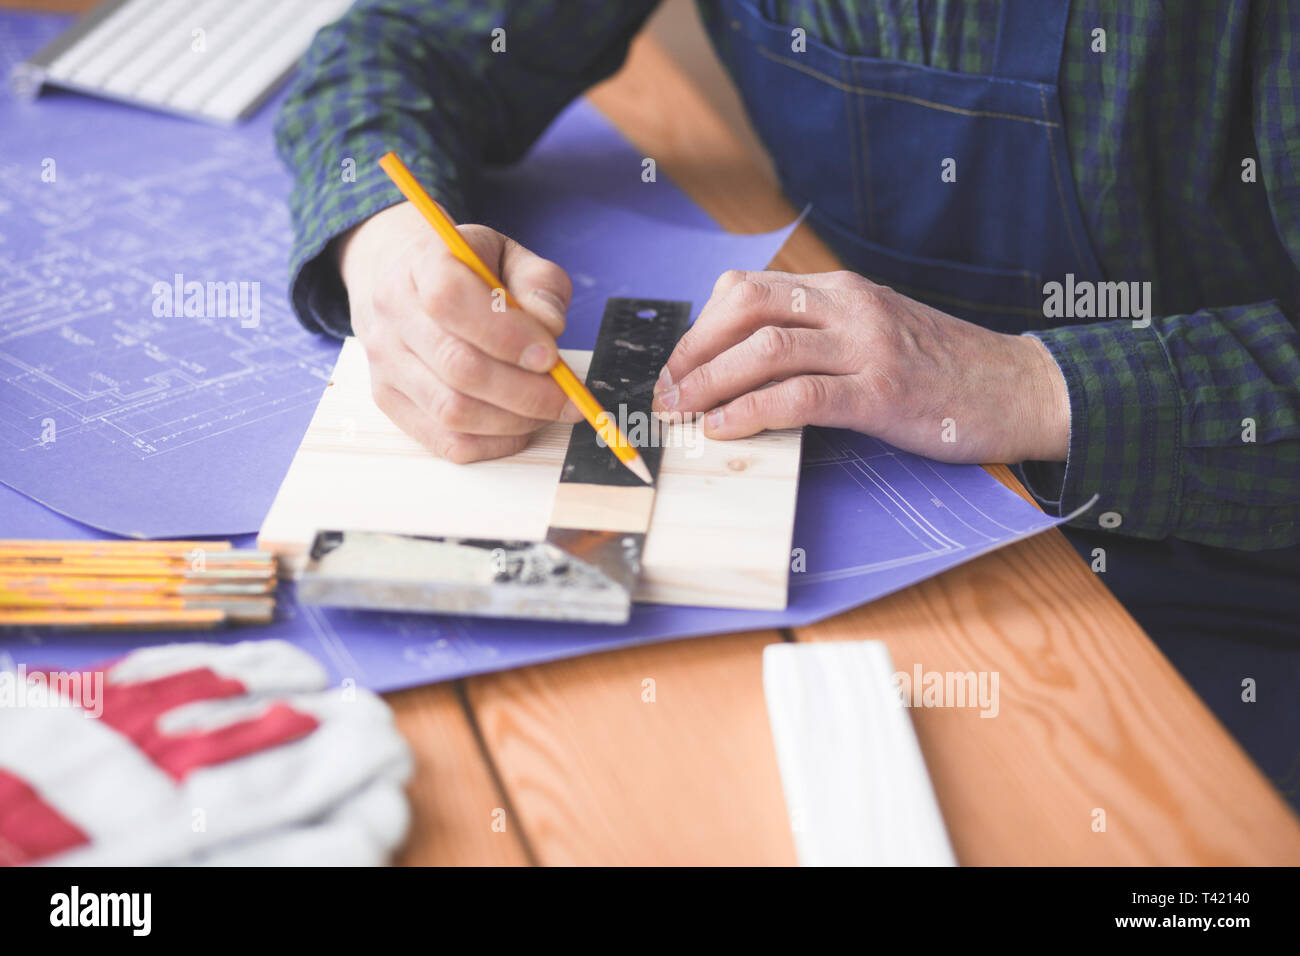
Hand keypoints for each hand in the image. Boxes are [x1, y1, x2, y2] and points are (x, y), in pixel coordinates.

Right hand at [337, 201, 581, 462]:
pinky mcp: (390, 400)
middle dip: (525, 391)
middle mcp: (393, 313)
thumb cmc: (466, 269)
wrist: (403, 278)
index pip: (451, 299)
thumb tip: (551, 326)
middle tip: (566, 397)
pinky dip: (492, 443)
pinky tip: (519, 426)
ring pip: (452, 411)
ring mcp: (385, 362)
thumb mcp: (509, 255)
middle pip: (457, 366)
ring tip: (546, 410)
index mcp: (421, 263)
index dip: (505, 333)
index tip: (549, 355)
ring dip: (512, 420)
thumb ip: (539, 283)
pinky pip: (445, 441)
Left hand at [651, 270, 1069, 463]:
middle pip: (744, 308)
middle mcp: (849, 307)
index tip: (675, 366)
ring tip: (679, 413)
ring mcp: (867, 346)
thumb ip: (818, 337)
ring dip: (708, 383)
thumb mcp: (874, 333)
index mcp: (841, 291)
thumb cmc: (941, 370)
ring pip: (765, 350)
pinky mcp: (881, 392)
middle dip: (692, 351)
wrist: (1019, 389)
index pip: (748, 290)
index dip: (699, 328)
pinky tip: (724, 429)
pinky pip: (800, 395)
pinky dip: (751, 412)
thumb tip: (744, 363)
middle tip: (664, 392)